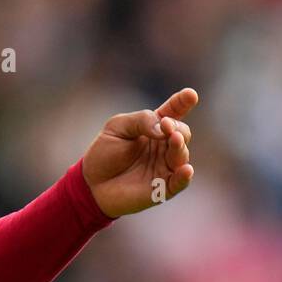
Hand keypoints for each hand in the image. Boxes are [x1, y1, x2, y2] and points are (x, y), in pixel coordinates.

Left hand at [81, 88, 196, 217]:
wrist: (91, 182)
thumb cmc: (104, 153)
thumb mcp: (117, 127)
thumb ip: (141, 121)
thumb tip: (164, 127)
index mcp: (154, 128)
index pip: (173, 112)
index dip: (183, 102)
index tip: (190, 94)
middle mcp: (164, 146)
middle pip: (182, 133)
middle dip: (176, 128)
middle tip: (166, 125)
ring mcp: (165, 166)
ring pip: (181, 155)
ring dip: (179, 147)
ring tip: (173, 139)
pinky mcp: (163, 187)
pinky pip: (179, 182)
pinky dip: (184, 176)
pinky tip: (186, 169)